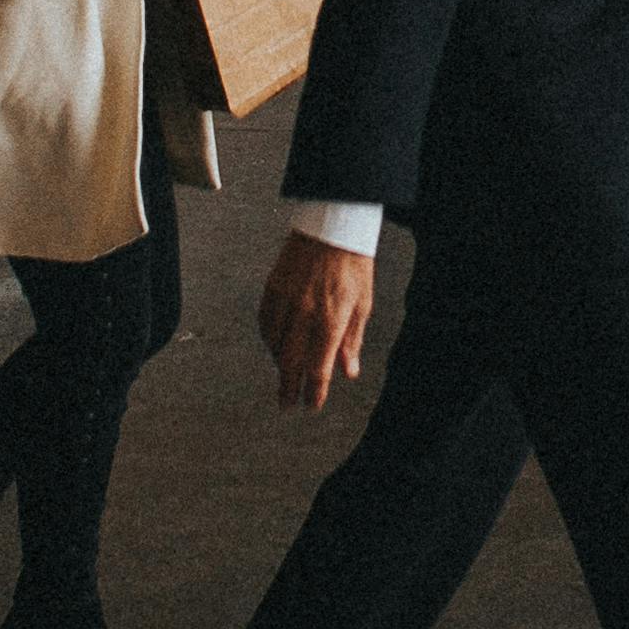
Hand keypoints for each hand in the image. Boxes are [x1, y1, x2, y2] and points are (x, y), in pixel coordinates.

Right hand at [259, 232, 375, 411]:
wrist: (333, 224)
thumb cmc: (353, 263)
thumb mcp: (363, 303)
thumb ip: (352, 340)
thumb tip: (348, 372)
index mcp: (331, 319)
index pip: (318, 368)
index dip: (313, 391)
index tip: (310, 404)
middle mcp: (305, 313)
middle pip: (291, 362)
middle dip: (288, 386)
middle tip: (286, 403)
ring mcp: (286, 300)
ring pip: (274, 344)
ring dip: (279, 362)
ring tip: (285, 371)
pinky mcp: (273, 287)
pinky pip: (264, 322)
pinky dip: (268, 338)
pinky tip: (274, 343)